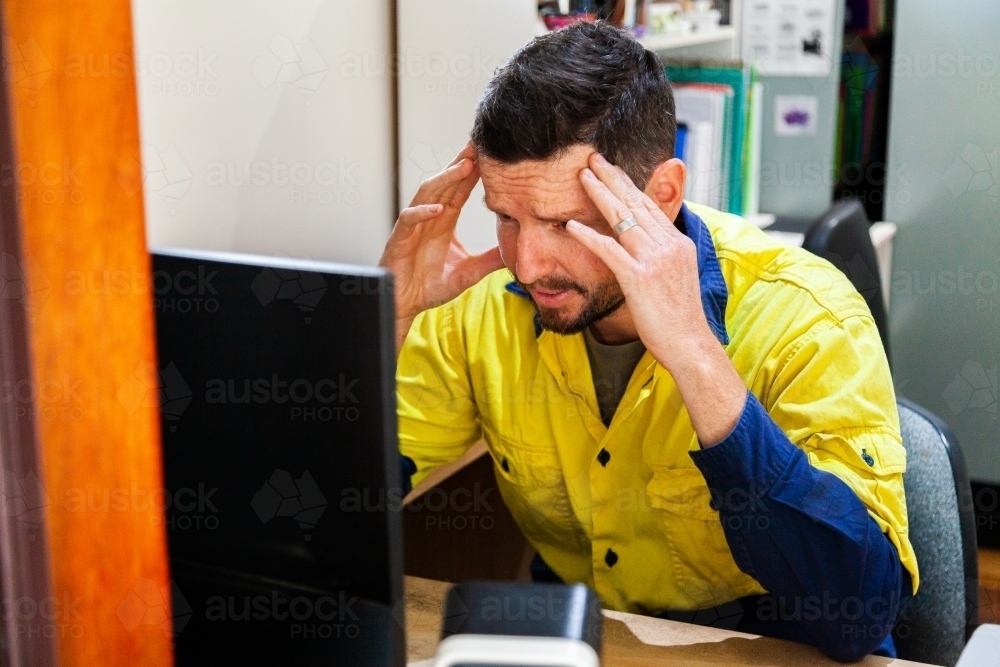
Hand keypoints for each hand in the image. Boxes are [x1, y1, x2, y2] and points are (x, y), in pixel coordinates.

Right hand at [380, 143, 503, 352]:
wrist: (406, 303)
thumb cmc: (430, 286)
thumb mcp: (469, 272)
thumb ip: (490, 260)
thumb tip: (515, 252)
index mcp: (444, 221)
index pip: (461, 190)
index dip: (474, 173)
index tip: (490, 156)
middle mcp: (429, 218)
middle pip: (445, 183)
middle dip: (461, 164)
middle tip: (479, 146)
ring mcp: (414, 226)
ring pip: (428, 193)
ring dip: (445, 179)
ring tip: (464, 166)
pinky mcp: (401, 238)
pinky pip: (410, 219)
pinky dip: (423, 212)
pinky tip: (438, 208)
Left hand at [566, 153, 709, 366]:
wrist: (690, 345)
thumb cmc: (679, 319)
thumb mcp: (676, 277)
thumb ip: (662, 256)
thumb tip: (646, 248)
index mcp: (678, 243)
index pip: (649, 206)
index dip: (628, 185)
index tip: (611, 169)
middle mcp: (669, 246)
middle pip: (636, 203)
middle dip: (612, 178)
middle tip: (593, 158)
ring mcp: (654, 261)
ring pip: (623, 219)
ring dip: (600, 195)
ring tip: (581, 177)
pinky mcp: (639, 278)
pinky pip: (610, 250)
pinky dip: (589, 236)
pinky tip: (572, 225)